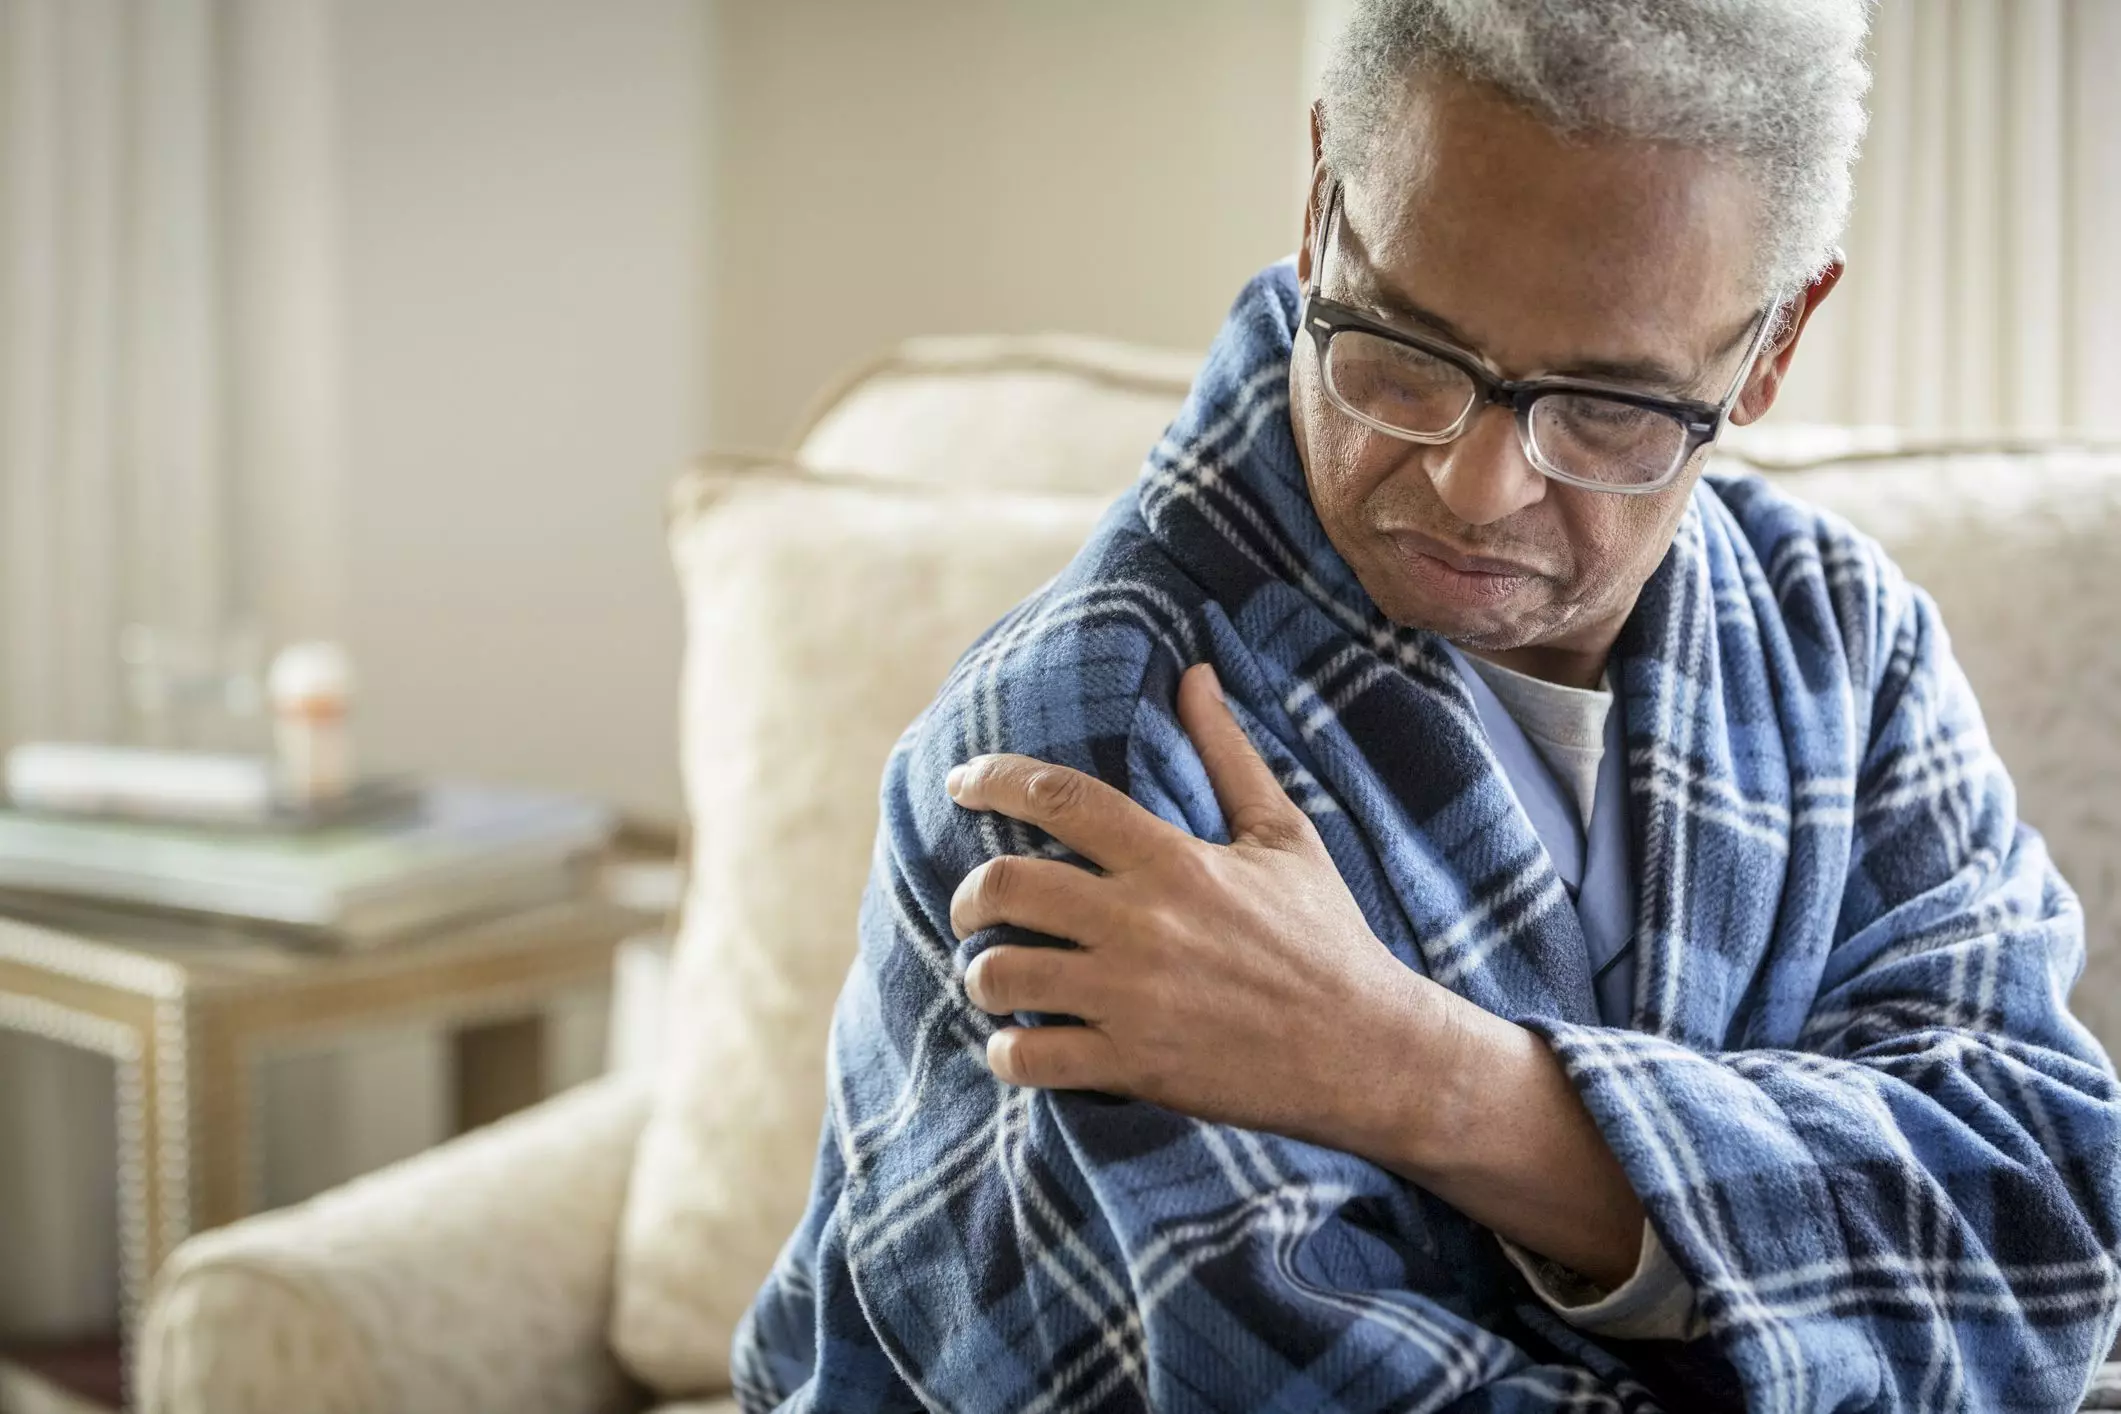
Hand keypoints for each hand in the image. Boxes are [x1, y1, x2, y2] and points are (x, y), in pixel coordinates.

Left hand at [946, 662, 1457, 1155]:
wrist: (1367, 1050)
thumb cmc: (1326, 936)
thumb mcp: (1284, 834)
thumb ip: (1228, 753)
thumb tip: (1195, 673)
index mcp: (1173, 859)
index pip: (1059, 798)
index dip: (994, 781)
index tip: (960, 783)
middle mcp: (1142, 923)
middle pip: (1007, 887)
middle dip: (969, 897)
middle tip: (971, 910)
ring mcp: (1133, 998)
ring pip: (1002, 975)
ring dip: (982, 976)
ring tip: (996, 978)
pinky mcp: (1134, 1065)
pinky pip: (1029, 1057)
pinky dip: (1006, 1051)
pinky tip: (1016, 1045)